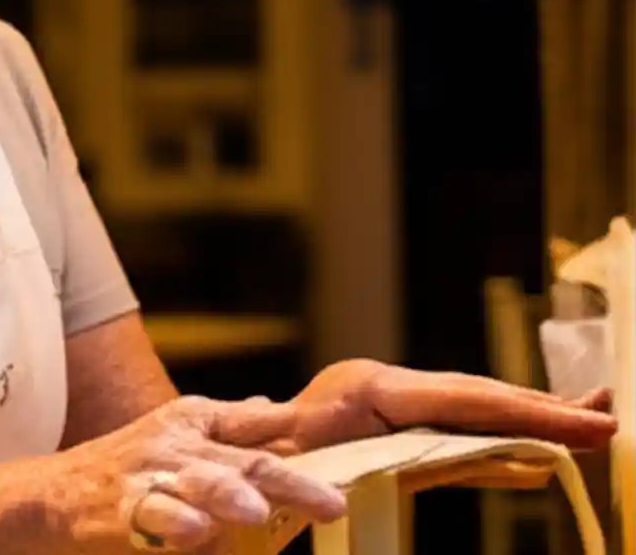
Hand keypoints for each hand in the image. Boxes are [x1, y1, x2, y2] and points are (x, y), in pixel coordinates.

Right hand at [50, 396, 344, 552]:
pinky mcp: (121, 511)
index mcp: (197, 422)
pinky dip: (175, 526)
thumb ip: (229, 425)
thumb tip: (274, 406)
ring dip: (228, 496)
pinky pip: (151, 519)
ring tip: (256, 512)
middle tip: (332, 503)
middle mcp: (178, 444)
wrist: (51, 495)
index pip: (261, 425)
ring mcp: (150, 476)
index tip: (359, 454)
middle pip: (244, 460)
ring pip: (198, 485)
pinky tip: (196, 535)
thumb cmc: (124, 467)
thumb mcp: (176, 434)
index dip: (309, 437)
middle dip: (289, 482)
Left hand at [281, 359, 616, 453]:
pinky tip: (542, 453)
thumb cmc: (259, 451)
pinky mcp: (404, 430)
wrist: (242, 447)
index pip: (462, 400)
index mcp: (370, 389)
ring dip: (533, 420)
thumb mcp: (280, 441)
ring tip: (595, 422)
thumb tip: (293, 417)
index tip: (583, 424)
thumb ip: (296, 434)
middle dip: (544, 411)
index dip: (525, 413)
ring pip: (477, 413)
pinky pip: (462, 435)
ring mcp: (400, 407)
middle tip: (610, 420)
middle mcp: (392, 389)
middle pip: (479, 399)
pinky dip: (504, 441)